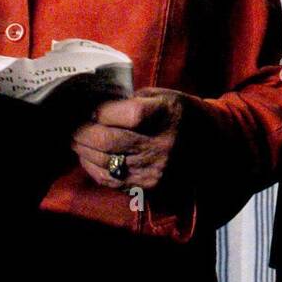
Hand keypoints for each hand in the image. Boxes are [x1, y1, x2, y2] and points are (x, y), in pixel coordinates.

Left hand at [72, 88, 187, 192]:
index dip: (99, 112)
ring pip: (106, 163)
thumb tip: (95, 106)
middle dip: (83, 133)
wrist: (211, 142)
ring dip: (84, 151)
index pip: (123, 114)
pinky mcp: (149, 187)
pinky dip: (94, 168)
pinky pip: (112, 180)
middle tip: (71, 127)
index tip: (87, 109)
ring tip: (75, 141)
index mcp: (166, 115)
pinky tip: (87, 157)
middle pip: (109, 141)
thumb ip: (131, 100)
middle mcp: (161, 145)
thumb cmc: (180, 112)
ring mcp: (154, 169)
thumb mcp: (162, 95)